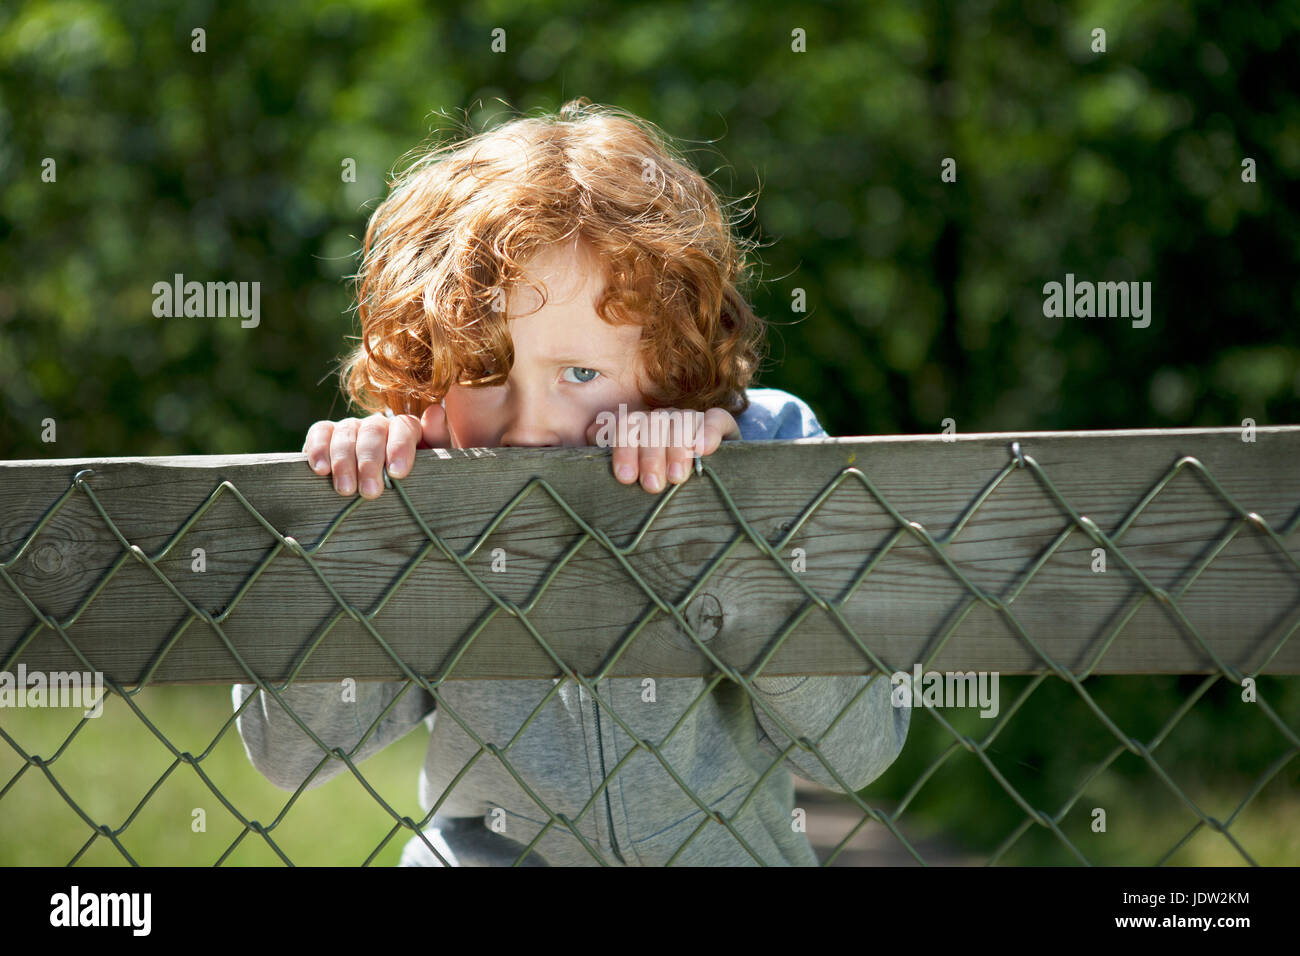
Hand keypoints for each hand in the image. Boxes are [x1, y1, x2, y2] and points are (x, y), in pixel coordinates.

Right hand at [303, 406, 450, 498]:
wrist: (387, 491)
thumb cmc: (412, 480)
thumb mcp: (431, 464)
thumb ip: (436, 439)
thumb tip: (436, 411)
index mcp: (405, 428)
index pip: (403, 427)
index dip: (399, 447)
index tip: (397, 474)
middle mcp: (377, 424)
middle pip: (372, 430)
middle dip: (370, 462)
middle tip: (371, 492)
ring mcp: (351, 428)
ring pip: (346, 432)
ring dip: (344, 461)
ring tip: (346, 490)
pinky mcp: (326, 435)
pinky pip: (319, 432)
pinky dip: (318, 448)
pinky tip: (321, 470)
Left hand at [586, 407, 739, 493]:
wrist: (704, 492)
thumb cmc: (657, 486)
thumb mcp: (631, 477)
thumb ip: (608, 461)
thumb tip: (589, 438)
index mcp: (635, 429)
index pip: (624, 425)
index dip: (623, 447)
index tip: (625, 477)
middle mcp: (660, 420)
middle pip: (650, 424)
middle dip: (649, 455)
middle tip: (651, 486)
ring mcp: (689, 420)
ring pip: (679, 421)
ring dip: (676, 448)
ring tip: (676, 477)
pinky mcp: (718, 425)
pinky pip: (714, 419)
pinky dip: (708, 431)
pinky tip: (702, 449)